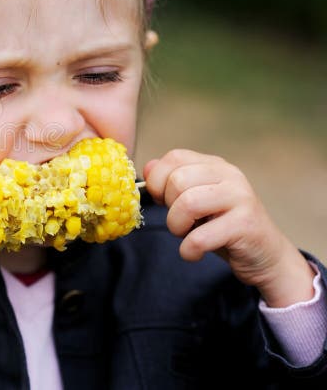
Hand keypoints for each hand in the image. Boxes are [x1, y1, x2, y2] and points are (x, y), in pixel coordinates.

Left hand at [144, 149, 314, 307]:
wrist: (265, 255)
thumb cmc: (223, 227)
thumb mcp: (195, 201)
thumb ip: (170, 183)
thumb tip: (147, 169)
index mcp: (215, 165)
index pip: (174, 157)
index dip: (158, 181)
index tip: (163, 201)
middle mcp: (230, 175)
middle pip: (177, 181)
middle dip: (168, 207)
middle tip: (180, 222)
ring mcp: (240, 198)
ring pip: (187, 204)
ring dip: (176, 226)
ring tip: (187, 235)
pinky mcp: (245, 225)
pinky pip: (200, 237)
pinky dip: (188, 250)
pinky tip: (194, 253)